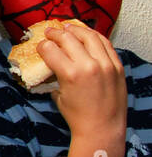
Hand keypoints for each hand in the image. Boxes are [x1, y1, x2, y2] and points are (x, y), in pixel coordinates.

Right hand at [38, 22, 126, 142]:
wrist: (102, 128)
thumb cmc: (78, 116)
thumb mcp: (58, 95)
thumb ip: (55, 75)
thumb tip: (50, 63)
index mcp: (70, 74)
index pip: (50, 49)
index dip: (42, 45)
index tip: (40, 46)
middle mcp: (89, 66)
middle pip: (67, 38)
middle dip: (55, 33)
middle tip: (50, 32)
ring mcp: (106, 65)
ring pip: (89, 36)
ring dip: (75, 29)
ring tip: (68, 27)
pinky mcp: (117, 66)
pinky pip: (106, 44)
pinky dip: (95, 36)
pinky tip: (87, 35)